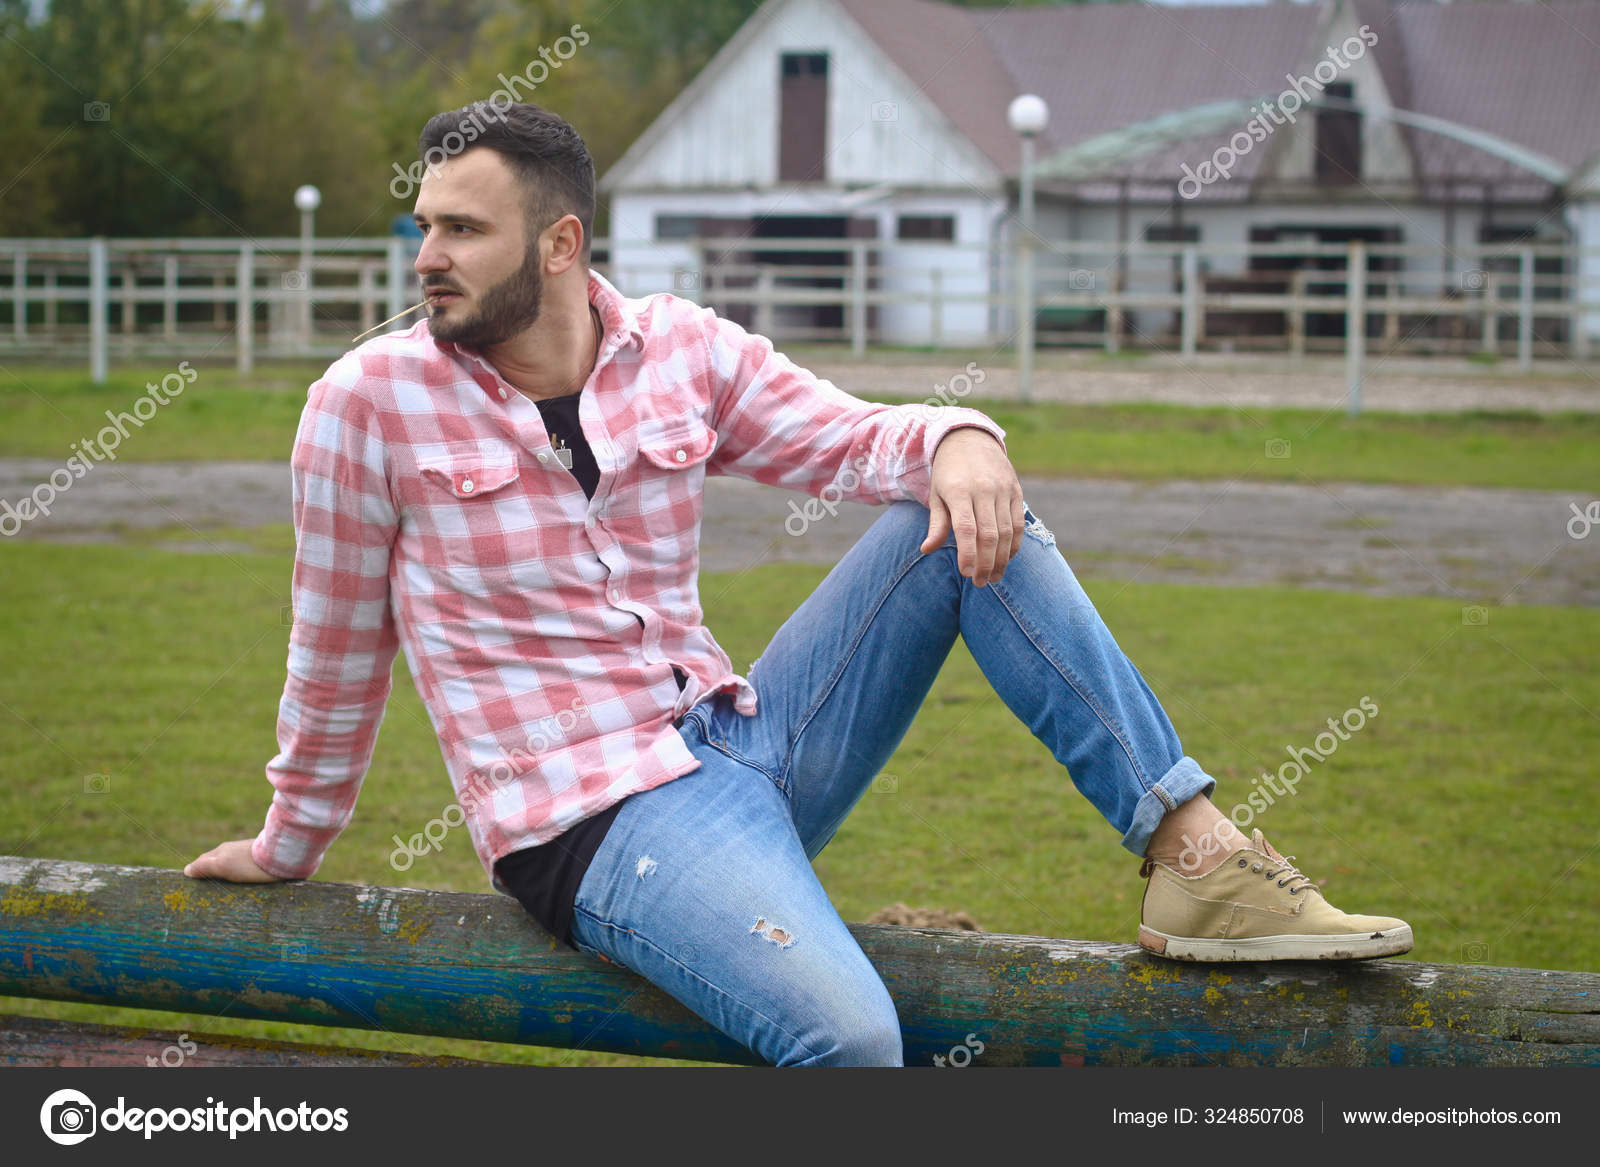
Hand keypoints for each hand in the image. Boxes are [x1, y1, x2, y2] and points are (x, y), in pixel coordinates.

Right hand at [183, 839, 284, 882]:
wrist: (280, 856)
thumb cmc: (248, 863)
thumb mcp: (223, 866)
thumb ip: (205, 866)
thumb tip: (187, 870)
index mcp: (221, 851)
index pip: (203, 862)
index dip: (197, 873)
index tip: (194, 887)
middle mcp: (233, 850)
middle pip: (217, 864)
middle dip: (211, 875)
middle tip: (207, 892)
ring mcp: (246, 854)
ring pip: (231, 866)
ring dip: (226, 876)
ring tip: (224, 892)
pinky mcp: (260, 861)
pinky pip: (245, 869)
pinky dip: (239, 877)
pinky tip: (243, 885)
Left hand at [918, 428, 1024, 586]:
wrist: (970, 439)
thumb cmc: (948, 473)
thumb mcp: (937, 494)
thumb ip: (937, 523)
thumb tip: (927, 550)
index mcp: (959, 491)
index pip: (966, 528)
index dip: (968, 554)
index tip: (966, 574)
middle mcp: (983, 489)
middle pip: (989, 534)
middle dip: (985, 563)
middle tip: (979, 583)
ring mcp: (1003, 489)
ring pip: (1006, 532)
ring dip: (1002, 559)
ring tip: (993, 577)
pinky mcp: (1015, 491)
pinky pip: (1018, 523)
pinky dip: (1014, 544)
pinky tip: (1006, 559)